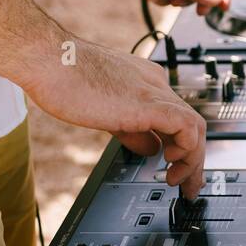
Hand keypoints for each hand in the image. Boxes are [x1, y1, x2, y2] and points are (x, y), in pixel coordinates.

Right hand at [25, 40, 206, 196]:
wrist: (50, 60)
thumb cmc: (64, 78)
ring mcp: (154, 92)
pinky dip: (186, 148)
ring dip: (192, 160)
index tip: (176, 168)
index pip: (177, 119)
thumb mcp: (107, 112)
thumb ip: (132, 130)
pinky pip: (186, 126)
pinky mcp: (149, 103)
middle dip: (193, 160)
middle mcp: (155, 85)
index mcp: (146, 83)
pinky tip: (171, 162)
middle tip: (187, 185)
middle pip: (191, 125)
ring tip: (178, 181)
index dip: (181, 147)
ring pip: (195, 127)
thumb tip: (148, 147)